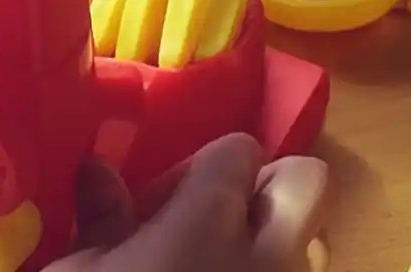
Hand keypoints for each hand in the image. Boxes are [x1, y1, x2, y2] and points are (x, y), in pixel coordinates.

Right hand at [51, 133, 328, 271]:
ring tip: (221, 271)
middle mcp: (268, 254)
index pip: (239, 150)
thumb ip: (100, 217)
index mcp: (208, 222)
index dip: (205, 165)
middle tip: (217, 216)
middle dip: (267, 186)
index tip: (167, 198)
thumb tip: (97, 170)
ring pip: (313, 244)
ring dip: (276, 244)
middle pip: (306, 181)